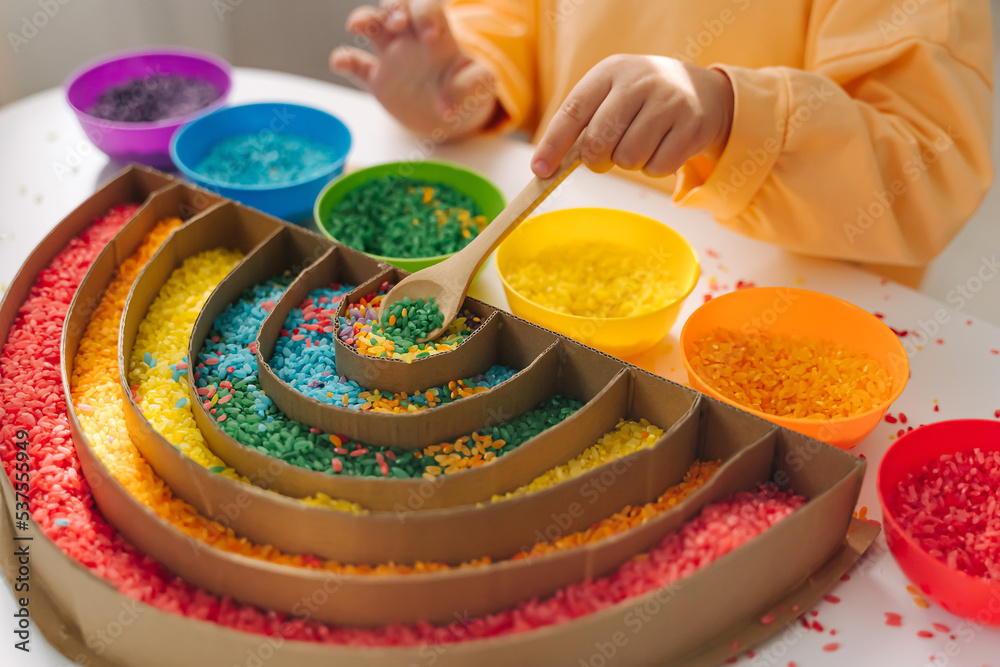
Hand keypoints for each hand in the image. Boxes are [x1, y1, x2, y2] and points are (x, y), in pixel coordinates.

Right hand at [331, 0, 497, 138]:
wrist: (452, 117)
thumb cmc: (467, 92)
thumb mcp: (480, 87)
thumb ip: (469, 87)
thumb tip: (446, 106)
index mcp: (440, 36)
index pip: (429, 7)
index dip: (426, 13)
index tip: (429, 36)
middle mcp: (413, 40)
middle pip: (397, 5)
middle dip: (393, 6)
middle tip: (397, 24)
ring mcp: (392, 57)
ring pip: (372, 25)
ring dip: (363, 19)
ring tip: (358, 27)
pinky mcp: (378, 80)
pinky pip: (356, 65)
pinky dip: (344, 59)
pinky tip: (340, 62)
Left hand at [531, 55, 733, 177]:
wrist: (702, 90)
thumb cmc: (642, 100)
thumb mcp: (612, 95)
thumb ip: (583, 123)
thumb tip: (548, 166)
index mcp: (611, 72)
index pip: (573, 111)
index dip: (553, 144)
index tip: (540, 171)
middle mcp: (640, 82)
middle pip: (599, 141)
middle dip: (596, 160)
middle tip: (605, 157)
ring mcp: (669, 102)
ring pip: (628, 159)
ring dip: (629, 163)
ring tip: (641, 144)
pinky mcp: (692, 126)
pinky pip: (658, 168)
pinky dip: (655, 168)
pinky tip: (663, 147)